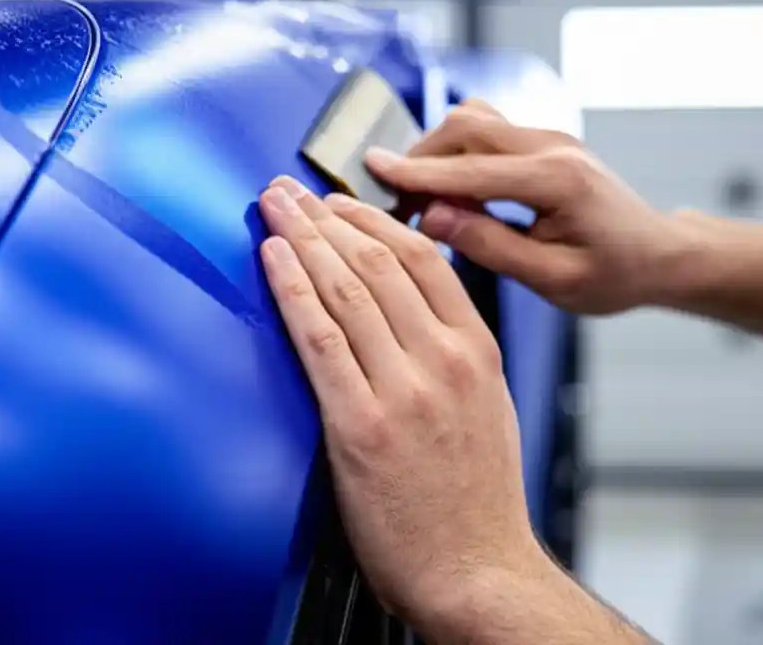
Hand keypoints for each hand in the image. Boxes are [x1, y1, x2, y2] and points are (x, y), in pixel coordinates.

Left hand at [256, 175, 544, 638]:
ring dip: (303, 238)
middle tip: (291, 190)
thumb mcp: (488, 408)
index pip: (423, 259)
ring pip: (346, 288)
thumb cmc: (475, 500)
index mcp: (476, 352)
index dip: (372, 219)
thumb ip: (455, 353)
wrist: (476, 571)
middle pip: (377, 262)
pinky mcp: (361, 424)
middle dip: (326, 216)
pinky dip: (292, 290)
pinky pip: (319, 338)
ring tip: (274, 208)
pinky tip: (274, 259)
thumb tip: (412, 310)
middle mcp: (443, 361)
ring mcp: (403, 390)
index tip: (338, 202)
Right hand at [366, 101, 695, 314]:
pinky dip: (456, 153)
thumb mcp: (553, 279)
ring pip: (472, 121)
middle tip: (392, 203)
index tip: (370, 170)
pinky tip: (449, 191)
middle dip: (419, 160)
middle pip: (463, 127)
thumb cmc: (614, 275)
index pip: (468, 168)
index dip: (415, 172)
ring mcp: (548, 137)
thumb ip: (490, 246)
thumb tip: (432, 218)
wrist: (659, 255)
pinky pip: (486, 132)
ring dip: (436, 152)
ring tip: (418, 199)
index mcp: (555, 179)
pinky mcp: (542, 142)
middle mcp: (550, 145)